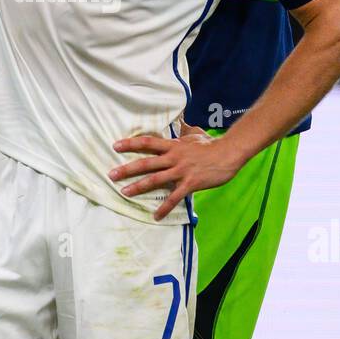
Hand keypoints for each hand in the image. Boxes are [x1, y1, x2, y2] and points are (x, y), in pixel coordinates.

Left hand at [109, 131, 242, 220]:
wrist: (228, 154)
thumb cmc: (211, 144)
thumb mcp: (195, 134)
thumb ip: (184, 130)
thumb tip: (180, 122)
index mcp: (173, 146)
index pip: (147, 143)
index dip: (131, 144)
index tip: (115, 146)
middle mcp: (173, 158)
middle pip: (146, 163)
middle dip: (127, 169)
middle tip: (111, 175)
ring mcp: (181, 171)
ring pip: (155, 179)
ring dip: (138, 187)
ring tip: (124, 192)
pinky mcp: (190, 184)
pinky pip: (174, 197)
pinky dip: (164, 208)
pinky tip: (156, 216)